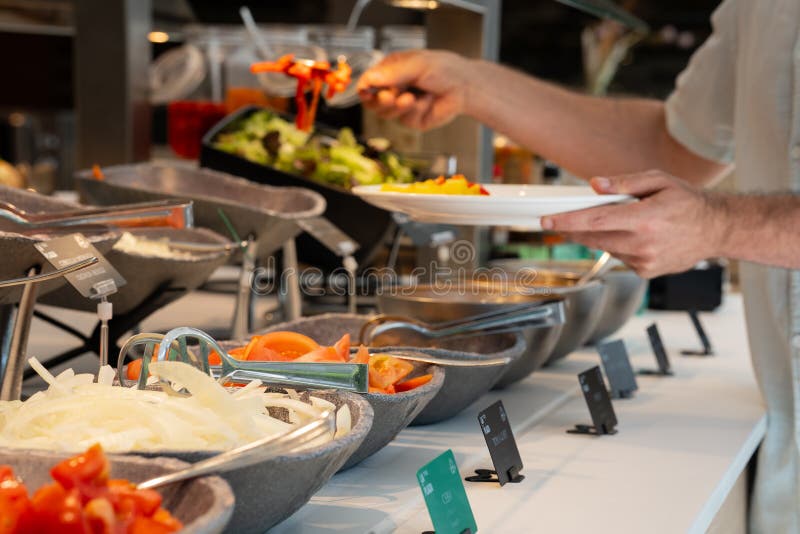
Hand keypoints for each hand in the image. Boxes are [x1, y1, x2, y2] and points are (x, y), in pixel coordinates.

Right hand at [357, 50, 471, 129]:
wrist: (465, 86)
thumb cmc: (444, 69)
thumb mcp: (418, 65)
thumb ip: (394, 73)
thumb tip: (370, 78)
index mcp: (390, 72)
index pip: (368, 82)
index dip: (364, 88)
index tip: (365, 91)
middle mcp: (394, 89)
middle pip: (372, 103)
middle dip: (381, 101)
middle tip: (390, 96)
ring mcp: (402, 107)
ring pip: (386, 114)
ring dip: (399, 106)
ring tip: (413, 98)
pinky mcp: (413, 120)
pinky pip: (406, 120)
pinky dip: (417, 110)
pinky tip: (428, 101)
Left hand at [540, 171, 725, 277]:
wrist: (717, 230)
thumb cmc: (688, 201)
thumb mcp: (659, 181)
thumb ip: (624, 183)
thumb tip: (594, 184)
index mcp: (646, 219)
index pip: (596, 220)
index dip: (567, 221)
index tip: (545, 221)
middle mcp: (644, 244)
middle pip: (593, 238)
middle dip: (572, 229)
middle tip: (557, 221)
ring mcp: (645, 262)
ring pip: (605, 247)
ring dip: (599, 235)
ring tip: (615, 221)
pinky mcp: (646, 272)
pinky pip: (619, 257)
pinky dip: (617, 245)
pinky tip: (633, 236)